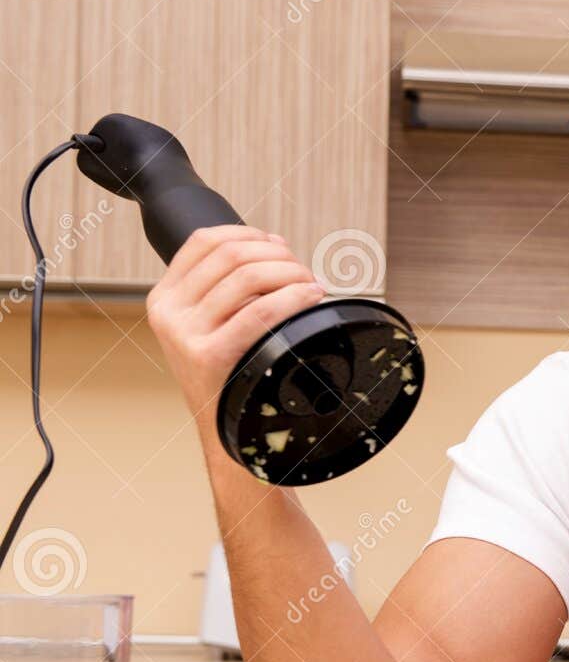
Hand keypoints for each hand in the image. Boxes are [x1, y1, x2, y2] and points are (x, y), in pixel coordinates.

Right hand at [145, 225, 325, 424]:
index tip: (277, 243)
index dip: (247, 232)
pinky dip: (293, 297)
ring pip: (248, 277)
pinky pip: (260, 311)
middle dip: (277, 254)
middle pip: (231, 254)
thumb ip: (230, 285)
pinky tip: (311, 297)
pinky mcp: (209, 355)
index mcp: (164, 297)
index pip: (204, 240)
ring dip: (290, 272)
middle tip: (302, 270)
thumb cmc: (230, 373)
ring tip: (310, 284)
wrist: (225, 430)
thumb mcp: (212, 324)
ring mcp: (185, 333)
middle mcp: (168, 312)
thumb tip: (273, 242)